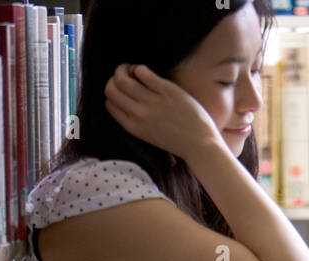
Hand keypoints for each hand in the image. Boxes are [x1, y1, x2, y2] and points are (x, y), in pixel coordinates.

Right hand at [104, 64, 221, 162]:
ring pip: (122, 78)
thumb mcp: (149, 136)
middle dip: (115, 78)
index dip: (113, 93)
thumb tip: (127, 99)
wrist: (199, 145)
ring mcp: (151, 102)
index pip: (109, 104)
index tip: (122, 89)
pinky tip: (145, 71)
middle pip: (110, 89)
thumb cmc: (177, 141)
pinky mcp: (165, 90)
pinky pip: (142, 71)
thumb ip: (136, 120)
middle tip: (125, 75)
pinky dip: (139, 68)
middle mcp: (138, 114)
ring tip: (132, 70)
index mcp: (133, 127)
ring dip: (124, 69)